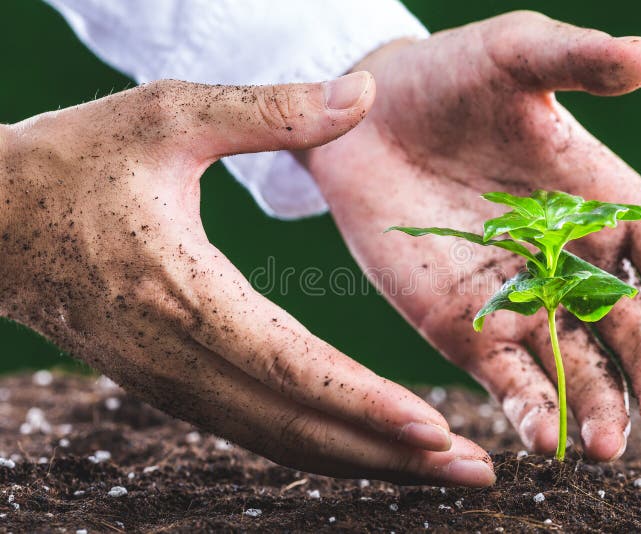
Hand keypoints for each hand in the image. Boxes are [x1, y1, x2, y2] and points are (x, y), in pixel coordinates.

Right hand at [0, 74, 494, 485]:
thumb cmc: (76, 160)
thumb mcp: (169, 115)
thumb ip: (270, 111)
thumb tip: (363, 93)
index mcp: (184, 292)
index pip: (290, 367)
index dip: (364, 404)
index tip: (435, 429)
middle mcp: (180, 358)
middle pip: (298, 429)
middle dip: (389, 457)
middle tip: (471, 475)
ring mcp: (173, 383)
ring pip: (281, 443)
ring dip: (363, 463)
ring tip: (438, 471)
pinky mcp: (173, 385)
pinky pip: (258, 428)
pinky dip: (321, 445)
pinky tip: (368, 448)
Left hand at [306, 11, 640, 460]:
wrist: (367, 115)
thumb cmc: (450, 77)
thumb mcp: (516, 55)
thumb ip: (579, 60)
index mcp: (605, 204)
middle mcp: (572, 263)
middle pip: (633, 334)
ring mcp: (519, 300)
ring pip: (574, 367)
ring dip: (595, 409)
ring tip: (604, 446)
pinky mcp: (464, 323)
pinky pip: (506, 375)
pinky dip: (529, 407)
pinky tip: (544, 439)